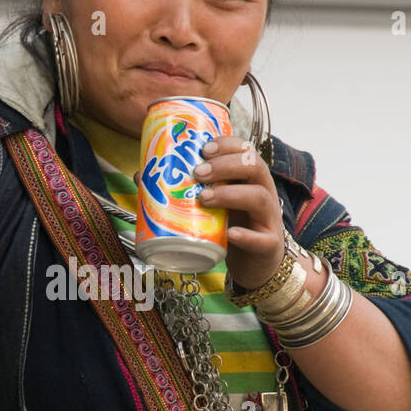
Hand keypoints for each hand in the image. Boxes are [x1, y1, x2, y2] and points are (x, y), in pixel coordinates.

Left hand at [192, 136, 286, 290]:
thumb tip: (141, 175)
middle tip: (198, 172)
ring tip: (204, 198)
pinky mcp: (268, 245)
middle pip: (255, 167)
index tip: (203, 148)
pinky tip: (230, 234)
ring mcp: (268, 219)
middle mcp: (264, 192)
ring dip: (230, 194)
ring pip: (259, 198)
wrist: (256, 265)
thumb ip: (187, 190)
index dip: (227, 145)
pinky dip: (245, 236)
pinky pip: (261, 239)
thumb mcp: (213, 205)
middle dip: (225, 165)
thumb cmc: (232, 227)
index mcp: (250, 179)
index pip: (246, 150)